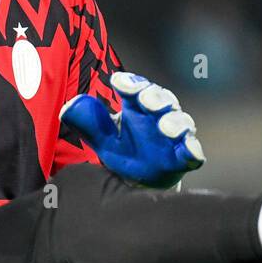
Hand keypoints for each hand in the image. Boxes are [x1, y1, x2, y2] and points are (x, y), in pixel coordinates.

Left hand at [59, 71, 203, 188]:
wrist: (136, 180)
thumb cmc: (122, 150)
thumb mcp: (100, 136)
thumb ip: (86, 121)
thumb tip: (68, 108)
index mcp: (138, 105)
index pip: (136, 87)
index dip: (130, 82)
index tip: (117, 82)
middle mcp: (158, 115)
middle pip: (162, 98)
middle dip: (155, 98)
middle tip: (146, 100)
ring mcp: (173, 136)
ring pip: (180, 122)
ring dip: (175, 123)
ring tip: (167, 128)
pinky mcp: (183, 157)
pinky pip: (192, 152)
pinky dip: (193, 151)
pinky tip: (190, 152)